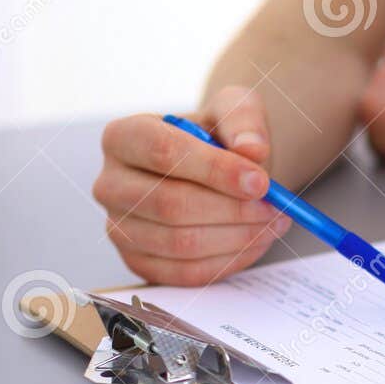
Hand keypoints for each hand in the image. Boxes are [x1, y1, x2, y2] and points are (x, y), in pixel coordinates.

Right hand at [93, 86, 291, 285]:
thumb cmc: (216, 137)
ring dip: (237, 238)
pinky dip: (229, 262)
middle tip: (275, 208)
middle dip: (232, 209)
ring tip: (273, 222)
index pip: (163, 153)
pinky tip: (256, 242)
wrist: (210, 171)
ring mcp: (119, 228)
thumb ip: (244, 121)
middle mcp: (109, 184)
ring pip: (181, 244)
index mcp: (122, 136)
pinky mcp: (138, 263)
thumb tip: (253, 150)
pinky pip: (186, 273)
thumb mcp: (233, 110)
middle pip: (170, 205)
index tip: (261, 181)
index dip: (215, 170)